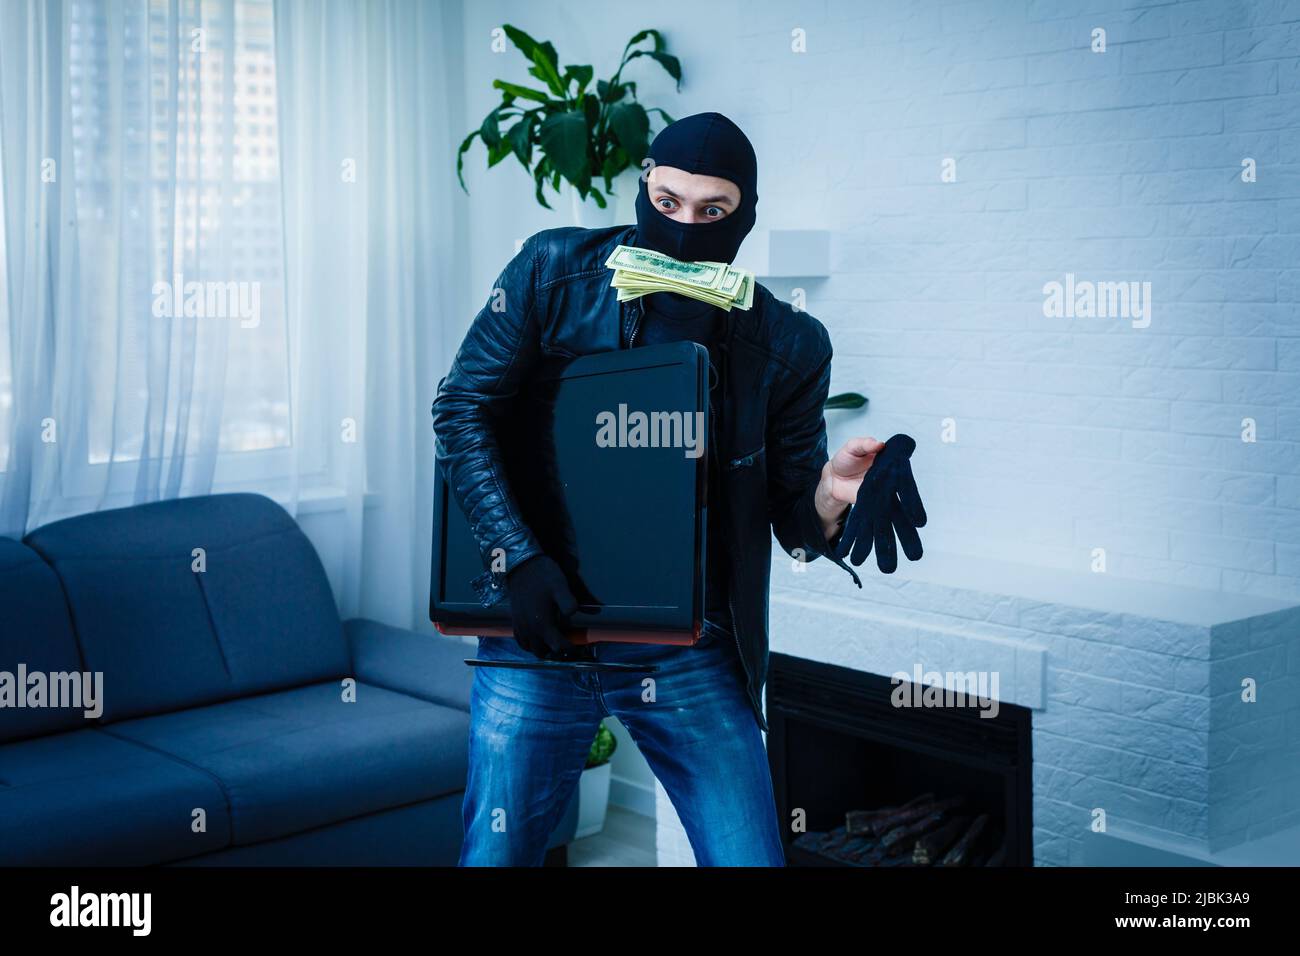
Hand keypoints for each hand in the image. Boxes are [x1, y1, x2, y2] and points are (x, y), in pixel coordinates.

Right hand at [504, 553, 578, 656]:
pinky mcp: (514, 621)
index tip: (578, 647)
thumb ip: (569, 603)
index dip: (570, 649)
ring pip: (531, 649)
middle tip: (567, 646)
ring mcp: (520, 626)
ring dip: (543, 649)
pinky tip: (538, 637)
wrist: (520, 565)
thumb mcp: (560, 586)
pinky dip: (530, 644)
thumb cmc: (542, 575)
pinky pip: (521, 641)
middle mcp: (530, 629)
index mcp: (542, 623)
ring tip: (554, 642)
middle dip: (556, 652)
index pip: (558, 646)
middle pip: (543, 652)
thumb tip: (582, 615)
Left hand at [828, 433, 926, 572]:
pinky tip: (853, 559)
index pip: (905, 495)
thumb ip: (864, 444)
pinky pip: (858, 531)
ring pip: (881, 531)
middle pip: (898, 521)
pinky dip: (855, 543)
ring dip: (884, 549)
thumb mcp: (855, 447)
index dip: (912, 506)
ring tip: (888, 569)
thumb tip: (877, 444)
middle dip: (905, 539)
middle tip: (916, 557)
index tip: (919, 521)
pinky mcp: (859, 515)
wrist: (835, 469)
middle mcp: (884, 499)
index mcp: (889, 481)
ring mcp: (873, 510)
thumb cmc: (851, 456)